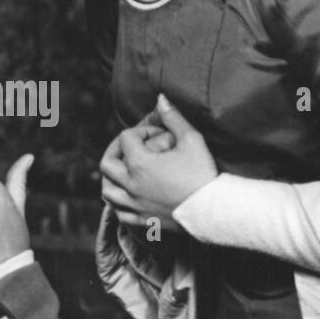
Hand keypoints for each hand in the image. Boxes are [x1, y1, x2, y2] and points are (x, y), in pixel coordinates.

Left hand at [100, 94, 216, 231]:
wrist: (213, 211)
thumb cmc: (203, 174)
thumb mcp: (191, 140)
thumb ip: (173, 117)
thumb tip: (160, 98)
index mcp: (140, 164)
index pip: (126, 137)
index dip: (141, 129)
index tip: (158, 133)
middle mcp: (131, 185)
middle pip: (106, 164)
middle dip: (115, 150)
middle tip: (128, 147)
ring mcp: (134, 205)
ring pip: (108, 191)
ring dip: (111, 179)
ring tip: (124, 172)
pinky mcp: (142, 220)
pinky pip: (120, 213)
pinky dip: (119, 203)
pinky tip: (129, 196)